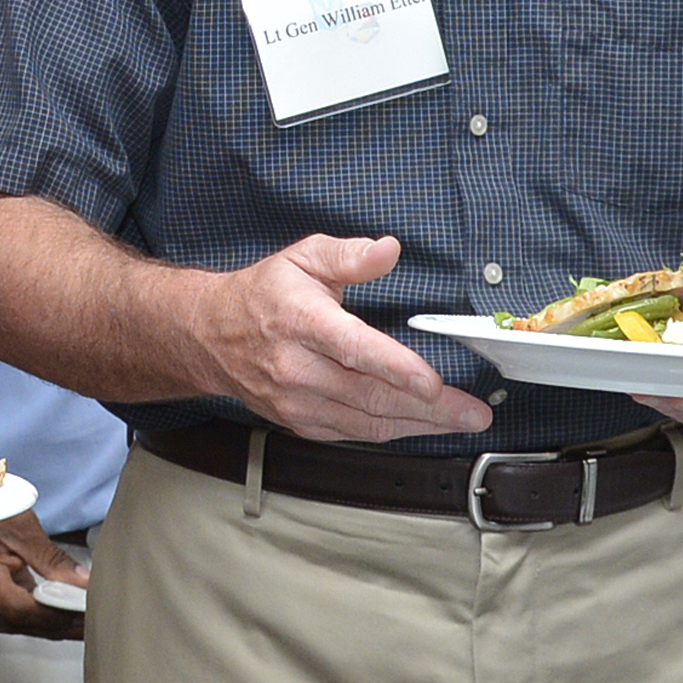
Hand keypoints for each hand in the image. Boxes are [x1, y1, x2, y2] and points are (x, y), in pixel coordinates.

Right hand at [0, 510, 87, 640]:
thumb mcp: (16, 527)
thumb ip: (50, 557)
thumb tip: (83, 582)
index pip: (27, 610)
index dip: (60, 613)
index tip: (91, 610)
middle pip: (34, 626)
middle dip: (72, 624)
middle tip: (107, 617)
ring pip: (33, 628)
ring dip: (65, 624)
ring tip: (96, 617)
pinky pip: (28, 621)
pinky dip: (52, 618)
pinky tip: (73, 613)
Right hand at [198, 235, 495, 441]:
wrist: (209, 335)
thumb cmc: (261, 295)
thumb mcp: (302, 257)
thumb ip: (349, 255)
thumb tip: (388, 249)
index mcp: (300, 321)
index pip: (353, 349)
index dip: (396, 368)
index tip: (432, 382)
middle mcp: (296, 367)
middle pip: (371, 395)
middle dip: (430, 408)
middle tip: (473, 412)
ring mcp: (296, 401)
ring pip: (366, 422)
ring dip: (419, 426)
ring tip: (460, 421)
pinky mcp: (298, 421)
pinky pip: (353, 433)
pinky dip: (390, 431)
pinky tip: (420, 425)